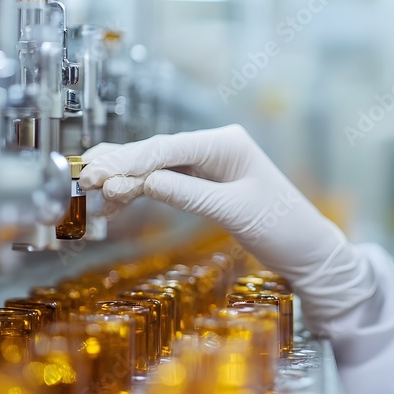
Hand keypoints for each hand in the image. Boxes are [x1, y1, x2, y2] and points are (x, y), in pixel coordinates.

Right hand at [79, 125, 375, 321]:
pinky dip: (141, 190)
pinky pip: (166, 180)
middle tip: (84, 178)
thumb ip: (189, 195)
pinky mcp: (206, 182)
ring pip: (157, 165)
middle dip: (120, 165)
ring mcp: (210, 163)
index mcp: (227, 143)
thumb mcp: (235, 212)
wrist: (309, 250)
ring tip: (91, 188)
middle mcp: (216, 146)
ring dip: (125, 177)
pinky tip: (116, 199)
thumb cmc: (283, 228)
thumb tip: (143, 183)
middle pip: (158, 152)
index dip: (130, 160)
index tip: (100, 173)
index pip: (169, 147)